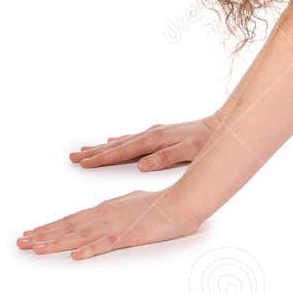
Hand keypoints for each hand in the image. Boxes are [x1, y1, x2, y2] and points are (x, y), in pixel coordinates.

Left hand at [19, 189, 201, 259]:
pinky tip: (76, 256)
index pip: (71, 219)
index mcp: (106, 208)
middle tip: (20, 242)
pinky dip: (90, 250)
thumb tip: (102, 209)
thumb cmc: (161, 202)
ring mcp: (116, 226)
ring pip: (79, 235)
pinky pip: (106, 244)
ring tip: (34, 248)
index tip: (32, 233)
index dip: (50, 227)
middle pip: (68, 227)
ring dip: (55, 242)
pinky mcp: (130, 236)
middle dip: (43, 235)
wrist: (183, 201)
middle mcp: (105, 215)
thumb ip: (116, 207)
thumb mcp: (133, 201)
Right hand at [69, 117, 217, 170]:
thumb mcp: (188, 151)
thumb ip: (165, 158)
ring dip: (102, 147)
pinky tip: (112, 141)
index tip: (82, 163)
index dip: (101, 159)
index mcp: (153, 140)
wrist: (219, 127)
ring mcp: (153, 134)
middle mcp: (149, 134)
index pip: (121, 152)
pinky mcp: (158, 135)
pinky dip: (118, 142)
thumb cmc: (205, 141)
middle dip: (94, 152)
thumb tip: (143, 165)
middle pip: (116, 146)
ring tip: (84, 150)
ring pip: (121, 142)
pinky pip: (131, 139)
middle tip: (73, 157)